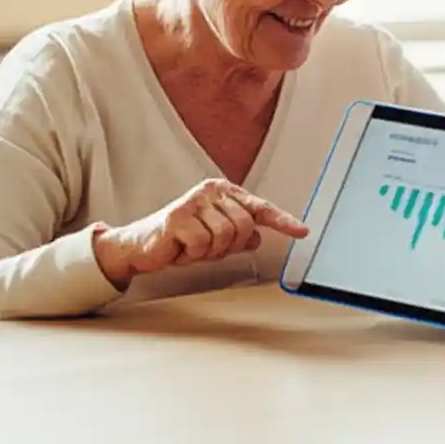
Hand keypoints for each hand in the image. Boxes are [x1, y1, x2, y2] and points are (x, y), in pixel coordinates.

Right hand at [93, 178, 308, 289]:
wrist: (141, 247)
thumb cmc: (181, 240)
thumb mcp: (217, 239)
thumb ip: (239, 237)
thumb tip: (257, 238)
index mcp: (224, 192)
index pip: (260, 207)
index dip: (283, 221)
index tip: (303, 231)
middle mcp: (211, 191)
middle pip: (245, 226)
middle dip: (230, 245)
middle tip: (208, 247)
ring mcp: (194, 201)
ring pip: (227, 236)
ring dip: (211, 251)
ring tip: (193, 247)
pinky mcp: (179, 216)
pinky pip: (205, 244)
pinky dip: (196, 253)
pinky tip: (182, 248)